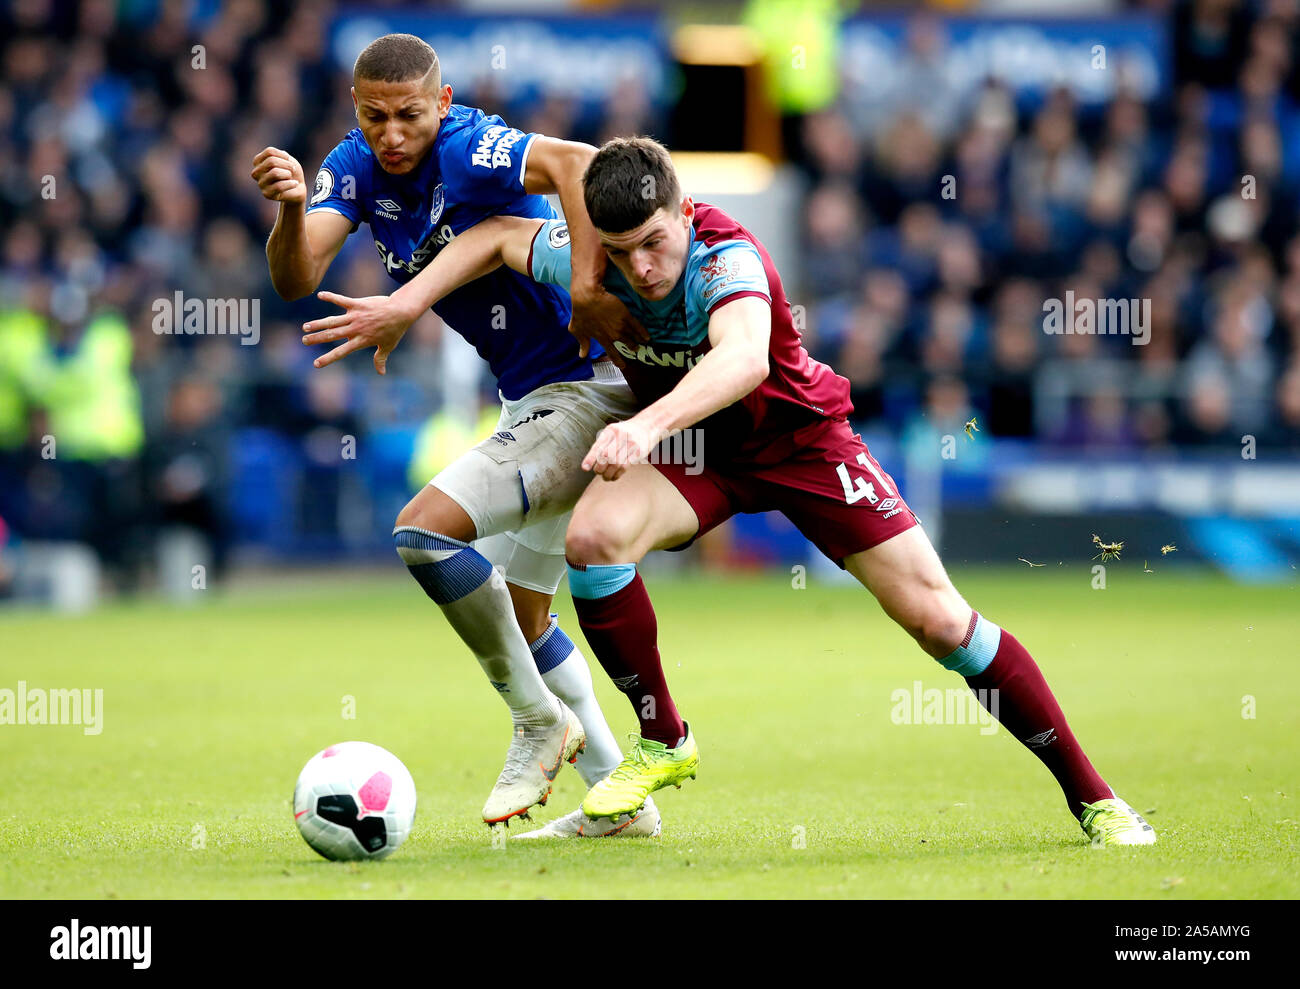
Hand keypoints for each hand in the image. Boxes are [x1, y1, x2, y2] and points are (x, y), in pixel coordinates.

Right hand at [251, 147, 306, 204]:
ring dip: (288, 174)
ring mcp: (260, 184)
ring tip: (290, 177)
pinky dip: (291, 183)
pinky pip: (279, 186)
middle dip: (287, 165)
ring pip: (275, 173)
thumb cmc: (291, 172)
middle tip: (293, 169)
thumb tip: (272, 162)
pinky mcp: (267, 194)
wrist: (298, 188)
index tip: (289, 160)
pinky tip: (295, 184)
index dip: (283, 155)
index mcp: (258, 161)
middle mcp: (256, 172)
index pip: (270, 152)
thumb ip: (279, 156)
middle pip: (271, 162)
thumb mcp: (288, 160)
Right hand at [300, 291, 421, 373]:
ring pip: (333, 321)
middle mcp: (356, 329)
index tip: (316, 364)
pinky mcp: (358, 304)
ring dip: (318, 323)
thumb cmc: (394, 330)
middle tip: (304, 341)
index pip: (341, 352)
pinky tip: (320, 295)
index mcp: (361, 341)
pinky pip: (342, 300)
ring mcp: (356, 316)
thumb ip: (380, 359)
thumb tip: (381, 373)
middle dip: (317, 339)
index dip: (328, 358)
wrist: (401, 312)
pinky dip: (331, 297)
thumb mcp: (387, 346)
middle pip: (333, 335)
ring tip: (305, 327)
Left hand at [568, 283, 648, 367]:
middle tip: (636, 351)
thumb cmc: (580, 312)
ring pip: (632, 337)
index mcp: (602, 339)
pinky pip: (637, 326)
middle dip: (631, 349)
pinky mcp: (626, 316)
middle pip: (625, 345)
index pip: (612, 353)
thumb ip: (582, 343)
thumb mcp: (576, 330)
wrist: (588, 298)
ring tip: (643, 344)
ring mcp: (620, 326)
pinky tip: (647, 336)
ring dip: (638, 341)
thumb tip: (582, 355)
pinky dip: (643, 332)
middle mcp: (613, 335)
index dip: (618, 360)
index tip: (622, 366)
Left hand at [582, 417, 664, 480]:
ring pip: (616, 463)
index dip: (590, 458)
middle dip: (599, 468)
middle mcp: (620, 436)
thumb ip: (602, 444)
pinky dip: (617, 474)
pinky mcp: (638, 452)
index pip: (598, 446)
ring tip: (605, 477)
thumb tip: (589, 462)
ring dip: (608, 474)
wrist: (647, 426)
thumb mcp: (613, 432)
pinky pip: (625, 466)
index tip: (585, 468)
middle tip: (598, 472)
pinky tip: (614, 476)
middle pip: (606, 456)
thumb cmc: (625, 432)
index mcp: (611, 431)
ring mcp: (630, 444)